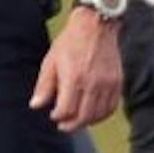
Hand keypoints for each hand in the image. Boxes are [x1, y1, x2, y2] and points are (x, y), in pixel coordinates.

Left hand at [29, 6, 122, 129]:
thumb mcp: (51, 61)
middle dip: (71, 125)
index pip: (66, 110)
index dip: (58, 117)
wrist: (96, 26)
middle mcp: (92, 84)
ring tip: (78, 121)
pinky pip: (112, 106)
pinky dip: (102, 115)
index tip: (54, 115)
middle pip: (83, 117)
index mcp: (74, 78)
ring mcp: (107, 84)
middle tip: (64, 126)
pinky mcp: (117, 82)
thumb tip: (36, 105)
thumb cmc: (71, 42)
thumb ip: (44, 86)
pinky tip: (94, 114)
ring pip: (99, 114)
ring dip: (87, 121)